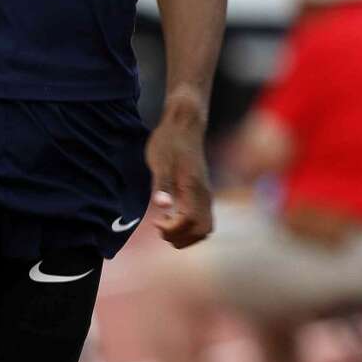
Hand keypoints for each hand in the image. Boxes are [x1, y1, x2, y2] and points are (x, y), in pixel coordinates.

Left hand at [146, 103, 212, 247]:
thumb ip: (162, 185)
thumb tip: (162, 206)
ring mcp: (205, 194)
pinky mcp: (202, 192)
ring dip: (186, 234)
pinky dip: (189, 226)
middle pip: (202, 231)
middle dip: (180, 237)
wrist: (184, 124)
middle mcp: (204, 194)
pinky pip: (202, 218)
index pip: (190, 223)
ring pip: (204, 227)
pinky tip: (172, 216)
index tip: (156, 221)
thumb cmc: (169, 142)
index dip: (172, 229)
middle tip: (160, 227)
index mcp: (194, 189)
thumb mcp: (160, 162)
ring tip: (165, 224)